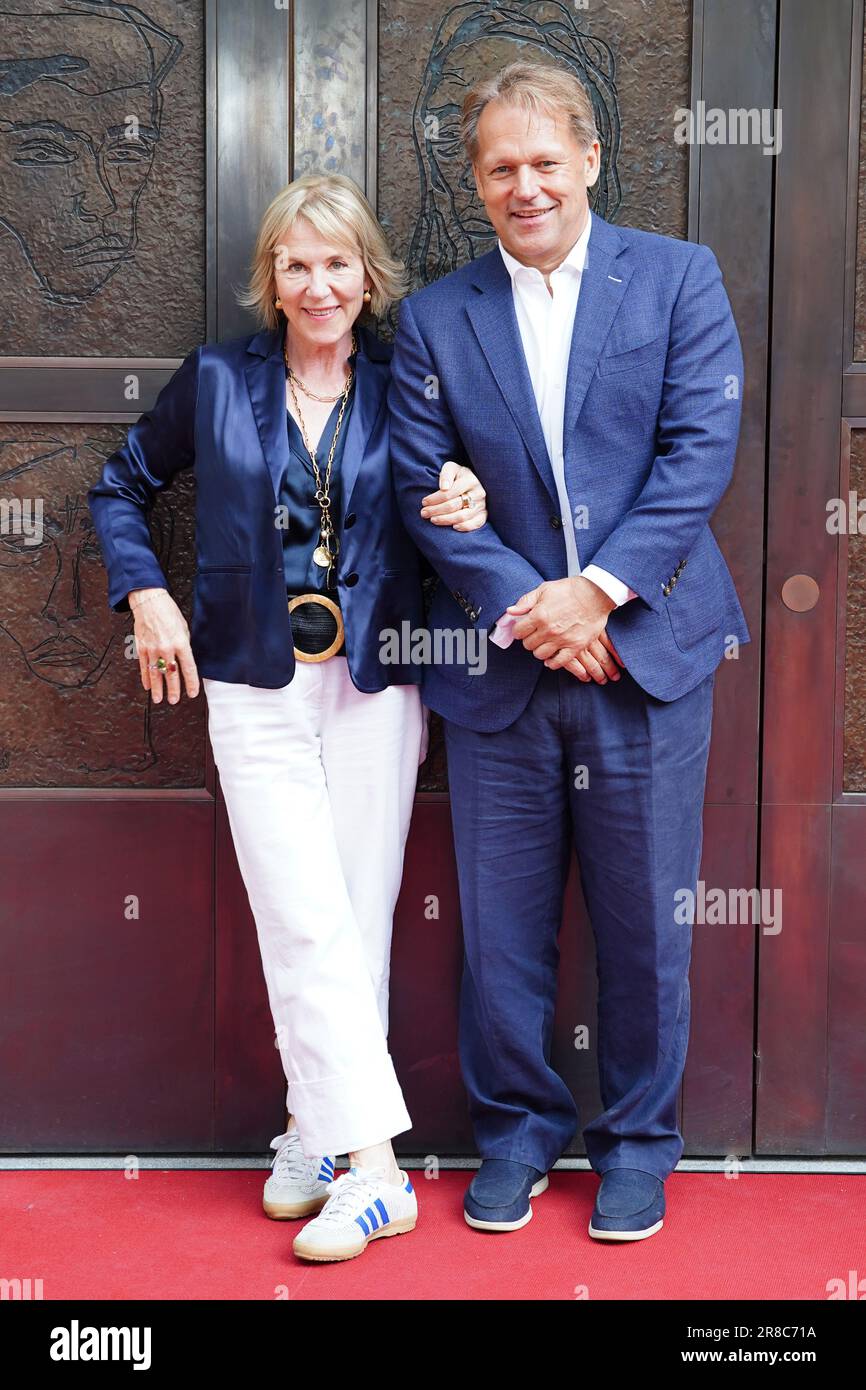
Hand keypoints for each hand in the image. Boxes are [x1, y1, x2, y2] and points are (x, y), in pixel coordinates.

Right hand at [128, 587, 199, 703]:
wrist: (149, 602)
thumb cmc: (168, 612)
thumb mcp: (184, 628)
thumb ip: (184, 645)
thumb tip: (184, 660)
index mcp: (181, 643)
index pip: (188, 668)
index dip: (191, 683)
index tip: (192, 693)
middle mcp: (167, 648)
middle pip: (171, 674)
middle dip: (173, 690)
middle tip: (174, 701)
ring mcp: (152, 649)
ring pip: (156, 674)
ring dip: (158, 688)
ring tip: (159, 699)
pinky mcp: (141, 648)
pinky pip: (144, 666)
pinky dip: (145, 677)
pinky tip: (148, 686)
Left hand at [419, 459, 486, 530]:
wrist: (474, 481)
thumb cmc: (458, 475)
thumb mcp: (451, 468)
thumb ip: (446, 474)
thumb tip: (443, 488)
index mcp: (470, 480)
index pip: (449, 493)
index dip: (435, 499)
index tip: (424, 502)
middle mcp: (478, 493)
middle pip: (454, 506)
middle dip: (436, 510)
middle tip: (424, 513)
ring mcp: (482, 505)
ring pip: (462, 516)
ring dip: (446, 520)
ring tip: (433, 520)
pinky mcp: (484, 514)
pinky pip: (476, 523)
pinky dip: (465, 527)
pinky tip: (454, 527)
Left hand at [507, 576, 623, 683]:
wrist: (596, 594)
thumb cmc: (570, 590)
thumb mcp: (544, 589)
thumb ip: (525, 602)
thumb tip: (510, 611)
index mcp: (539, 615)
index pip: (518, 632)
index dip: (519, 630)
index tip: (524, 628)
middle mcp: (549, 630)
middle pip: (528, 645)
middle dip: (529, 639)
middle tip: (536, 634)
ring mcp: (562, 640)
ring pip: (540, 655)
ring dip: (540, 650)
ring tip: (545, 643)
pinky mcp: (575, 646)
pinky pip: (558, 663)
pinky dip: (553, 662)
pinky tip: (552, 656)